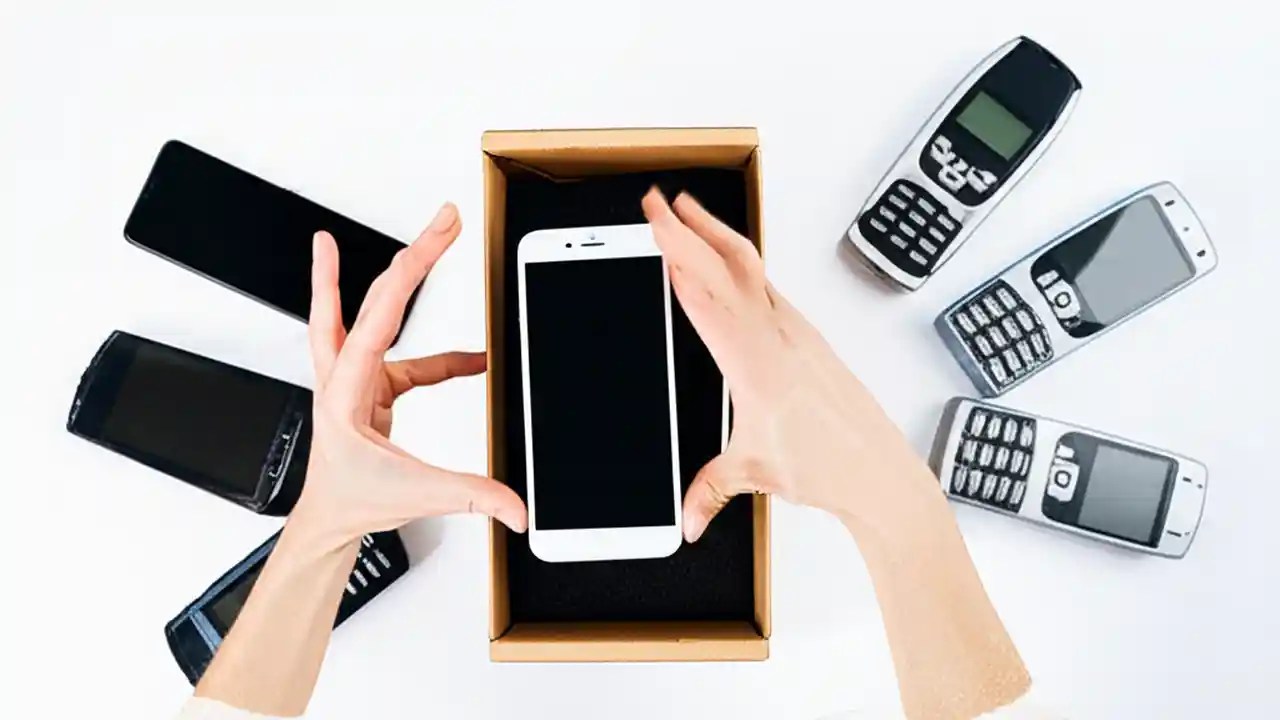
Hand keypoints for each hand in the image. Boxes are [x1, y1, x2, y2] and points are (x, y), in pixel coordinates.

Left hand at [296, 203, 526, 544]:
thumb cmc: (351, 500)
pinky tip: (473, 361)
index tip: (435, 236)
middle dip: (413, 255)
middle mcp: (345, 374)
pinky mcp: (372, 389)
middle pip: (376, 298)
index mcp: (348, 389)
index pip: (380, 314)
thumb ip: (472, 496)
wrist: (328, 519)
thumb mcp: (416, 495)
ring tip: (418, 245)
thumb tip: (517, 504)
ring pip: (368, 313)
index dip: (411, 269)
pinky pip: (406, 356)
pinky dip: (440, 356)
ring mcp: (356, 377)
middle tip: (441, 221)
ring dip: (390, 278)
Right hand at [642, 189, 936, 541]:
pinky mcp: (809, 336)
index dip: (678, 256)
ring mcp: (798, 331)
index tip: (656, 226)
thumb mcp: (756, 474)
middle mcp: (780, 337)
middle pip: (727, 266)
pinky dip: (741, 259)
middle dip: (687, 229)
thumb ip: (710, 490)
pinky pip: (769, 284)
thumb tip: (686, 518)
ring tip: (688, 211)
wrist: (882, 473)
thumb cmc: (831, 468)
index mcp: (757, 365)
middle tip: (656, 201)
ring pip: (752, 266)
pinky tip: (731, 260)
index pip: (707, 297)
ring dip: (716, 233)